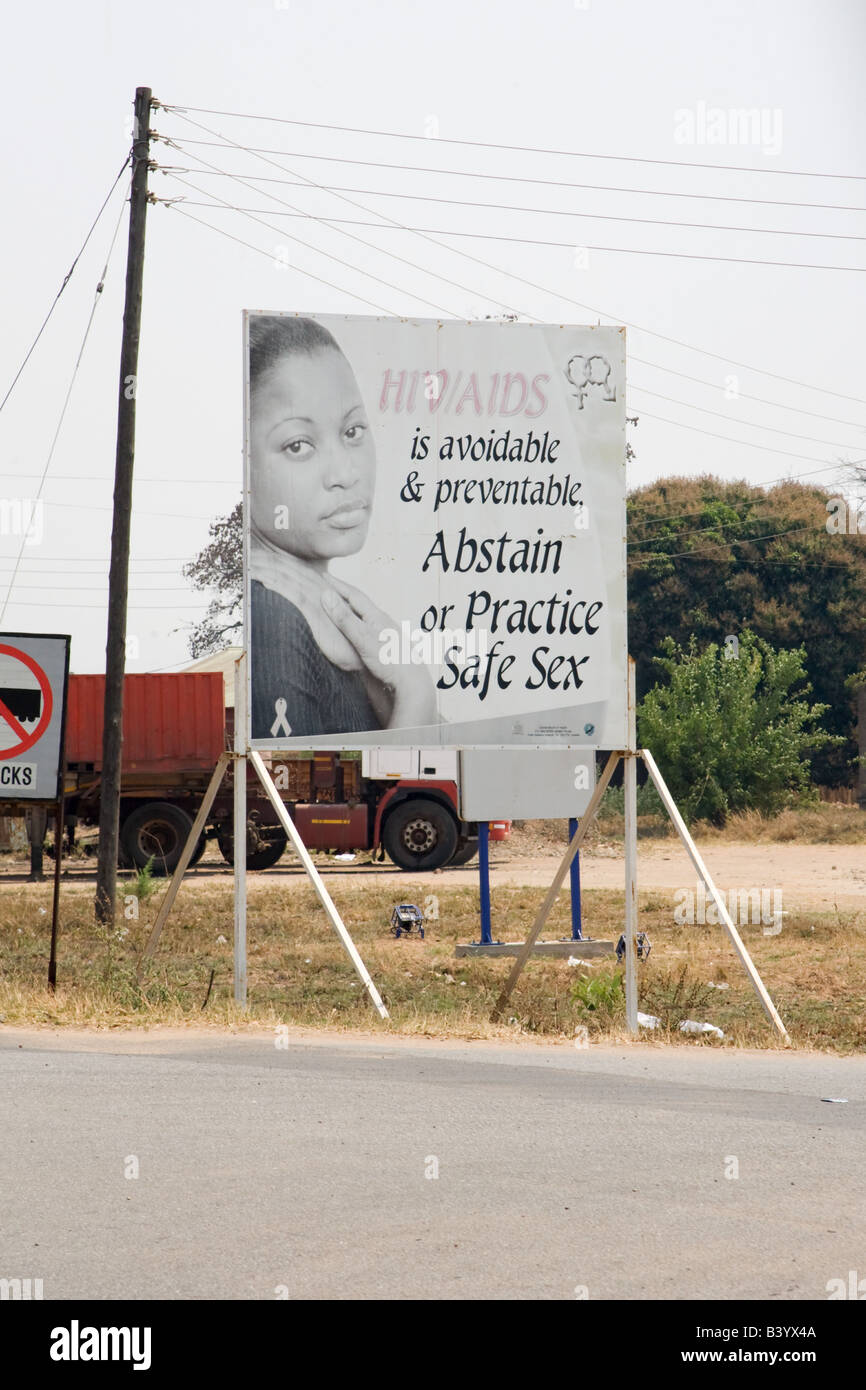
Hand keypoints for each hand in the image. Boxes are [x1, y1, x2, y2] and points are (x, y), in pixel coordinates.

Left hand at [250, 545, 361, 670]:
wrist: (362, 650)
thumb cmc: (345, 637)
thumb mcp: (330, 617)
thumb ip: (318, 605)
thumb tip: (306, 598)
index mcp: (321, 588)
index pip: (295, 569)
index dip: (276, 561)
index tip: (257, 556)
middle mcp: (319, 590)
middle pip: (289, 570)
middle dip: (267, 561)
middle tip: (246, 555)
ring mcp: (318, 600)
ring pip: (288, 579)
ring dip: (267, 570)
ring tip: (248, 564)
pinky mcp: (316, 614)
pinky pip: (294, 596)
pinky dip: (278, 586)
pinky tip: (263, 581)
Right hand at [321, 582, 437, 729]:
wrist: (411, 684)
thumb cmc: (389, 660)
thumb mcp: (362, 637)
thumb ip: (344, 618)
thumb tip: (326, 595)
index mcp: (377, 616)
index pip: (354, 595)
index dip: (338, 585)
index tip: (324, 575)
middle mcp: (382, 622)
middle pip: (359, 603)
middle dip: (344, 594)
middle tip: (329, 585)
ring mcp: (385, 634)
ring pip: (363, 616)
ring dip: (349, 609)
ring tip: (338, 606)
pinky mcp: (384, 648)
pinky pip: (365, 629)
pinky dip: (354, 624)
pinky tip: (353, 631)